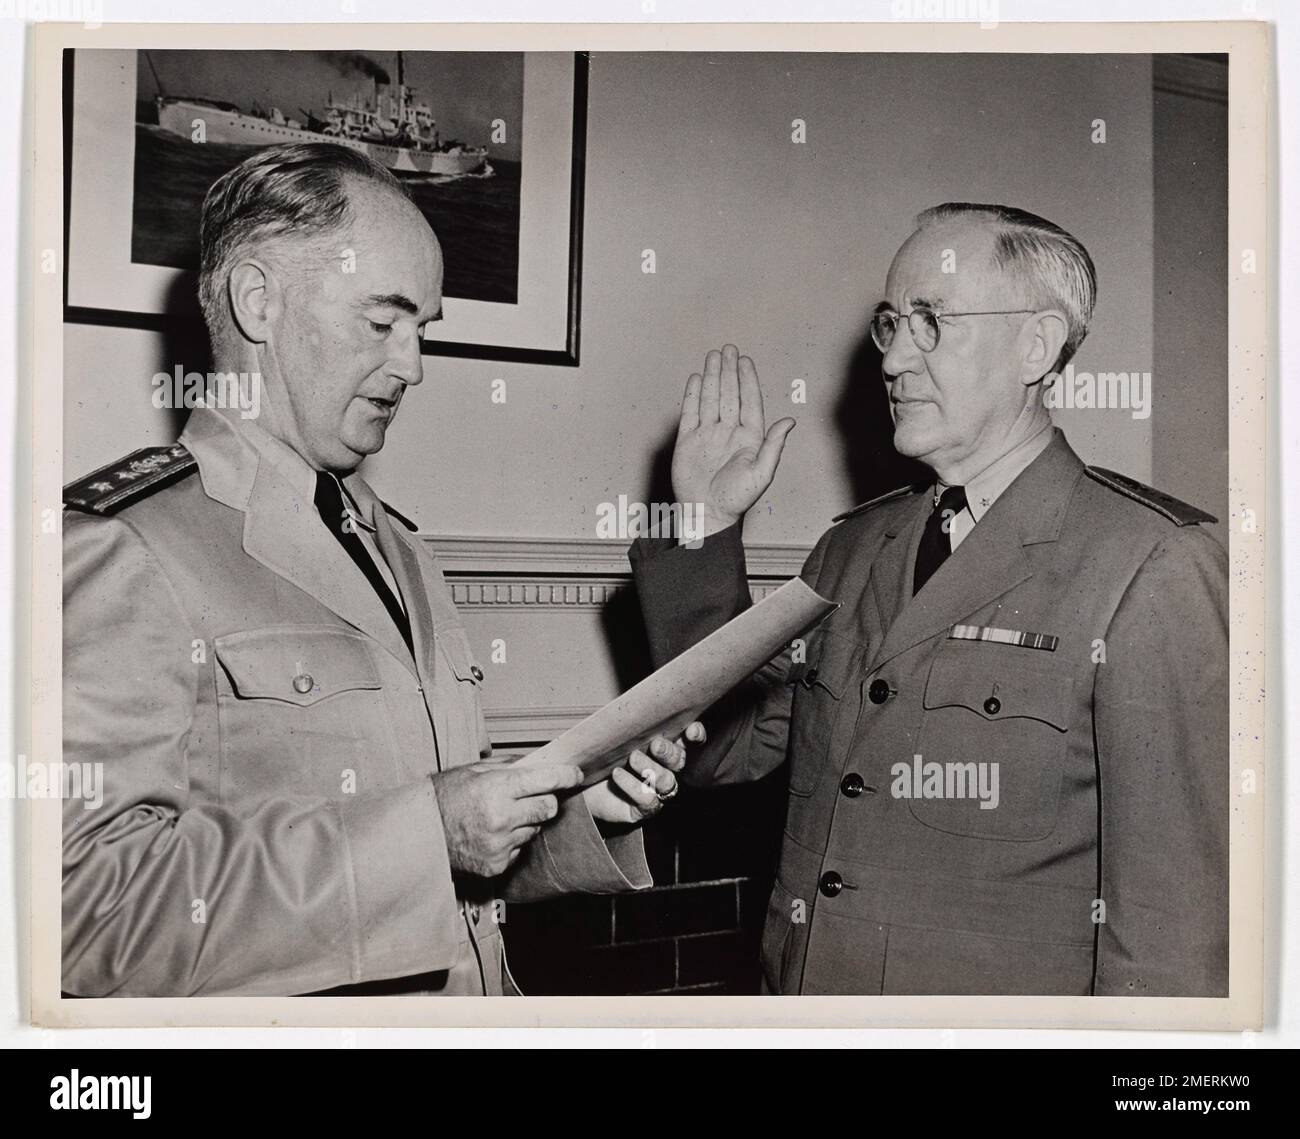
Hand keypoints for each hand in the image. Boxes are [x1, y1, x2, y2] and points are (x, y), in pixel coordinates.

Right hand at [431, 762, 582, 877]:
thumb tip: (536, 762)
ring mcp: (499, 844)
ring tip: (499, 817)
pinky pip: (519, 849)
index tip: (575, 774)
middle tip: (530, 797)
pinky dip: (511, 841)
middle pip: (548, 808)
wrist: (417, 836)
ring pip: (534, 829)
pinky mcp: (496, 864)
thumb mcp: (471, 772)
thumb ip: (507, 766)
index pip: (546, 781)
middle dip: (544, 800)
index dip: (565, 776)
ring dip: (525, 822)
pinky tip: (490, 835)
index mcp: (495, 790)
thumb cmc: (442, 799)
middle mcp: (501, 818)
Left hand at [583, 722, 706, 824]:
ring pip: (667, 781)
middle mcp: (664, 769)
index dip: (695, 736)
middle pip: (679, 761)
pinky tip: (618, 775)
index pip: (688, 741)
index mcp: (663, 748)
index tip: (691, 730)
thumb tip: (626, 707)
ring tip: (632, 758)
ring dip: (651, 768)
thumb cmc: (600, 754)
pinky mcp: (643, 809)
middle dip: (669, 752)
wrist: (580, 784)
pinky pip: (648, 800)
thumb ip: (623, 722)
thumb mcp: (611, 733)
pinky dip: (633, 786)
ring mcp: (656, 790)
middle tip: (655, 744)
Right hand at [671, 345, 795, 537]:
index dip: (747, 380)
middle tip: (728, 349)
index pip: (749, 402)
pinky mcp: (688, 441)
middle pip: (729, 395)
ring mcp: (707, 435)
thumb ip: (774, 445)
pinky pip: (691, 412)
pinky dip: (694, 394)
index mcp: (749, 438)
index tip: (745, 361)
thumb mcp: (761, 473)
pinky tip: (698, 379)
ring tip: (714, 356)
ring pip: (711, 398)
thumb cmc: (736, 499)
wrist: (706, 513)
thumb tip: (790, 421)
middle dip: (729, 371)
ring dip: (713, 377)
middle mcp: (728, 432)